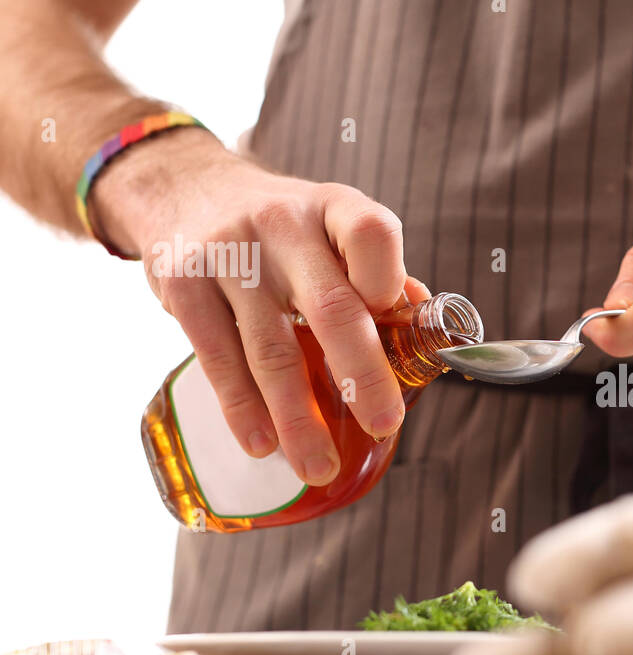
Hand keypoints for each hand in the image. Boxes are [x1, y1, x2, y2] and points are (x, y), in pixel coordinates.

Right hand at [92, 129, 425, 484]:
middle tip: (382, 424)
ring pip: (272, 349)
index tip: (400, 335)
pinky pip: (219, 359)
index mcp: (333, 206)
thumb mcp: (333, 226)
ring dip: (299, 418)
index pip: (372, 234)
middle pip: (331, 307)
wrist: (185, 189)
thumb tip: (426, 330)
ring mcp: (228, 254)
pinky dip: (243, 409)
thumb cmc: (284, 226)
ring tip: (319, 466)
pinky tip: (263, 443)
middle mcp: (282, 224)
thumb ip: (378, 275)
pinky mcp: (183, 284)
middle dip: (362, 376)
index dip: (389, 284)